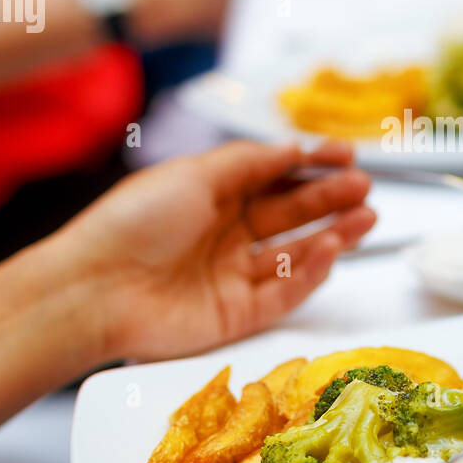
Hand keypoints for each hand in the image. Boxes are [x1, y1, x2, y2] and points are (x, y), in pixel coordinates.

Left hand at [52, 140, 374, 363]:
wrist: (96, 291)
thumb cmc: (135, 223)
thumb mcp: (194, 174)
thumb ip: (250, 161)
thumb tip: (292, 147)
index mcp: (213, 195)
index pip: (275, 176)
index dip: (312, 164)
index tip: (346, 154)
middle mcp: (227, 233)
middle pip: (291, 213)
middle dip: (330, 198)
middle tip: (364, 187)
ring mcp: (234, 275)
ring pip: (296, 252)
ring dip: (333, 233)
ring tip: (366, 216)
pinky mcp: (238, 314)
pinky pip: (285, 292)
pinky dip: (311, 271)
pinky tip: (329, 249)